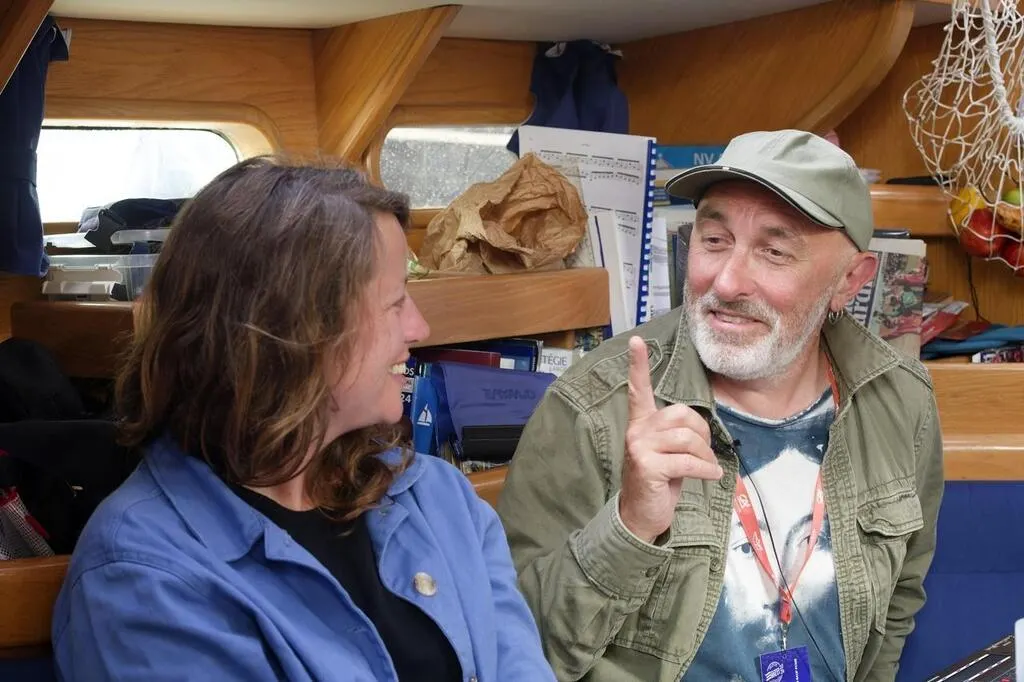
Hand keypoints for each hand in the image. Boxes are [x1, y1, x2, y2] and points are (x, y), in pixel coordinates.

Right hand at [619, 336, 722, 543]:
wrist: (640, 515)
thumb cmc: (659, 481)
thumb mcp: (668, 453)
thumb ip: (677, 434)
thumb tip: (701, 430)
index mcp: (641, 423)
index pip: (638, 390)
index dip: (638, 365)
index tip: (635, 341)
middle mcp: (637, 431)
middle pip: (682, 416)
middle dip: (703, 435)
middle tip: (705, 454)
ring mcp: (639, 447)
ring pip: (688, 439)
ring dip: (706, 456)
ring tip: (706, 469)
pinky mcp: (648, 466)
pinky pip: (688, 462)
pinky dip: (705, 471)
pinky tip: (709, 477)